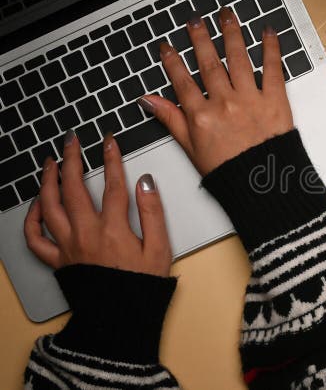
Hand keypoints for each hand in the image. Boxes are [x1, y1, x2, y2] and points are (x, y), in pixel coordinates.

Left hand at [24, 132, 171, 276]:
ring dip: (47, 181)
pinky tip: (36, 205)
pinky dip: (32, 219)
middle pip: (73, 188)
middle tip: (71, 142)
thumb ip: (153, 212)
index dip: (111, 158)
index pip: (112, 184)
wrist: (119, 318)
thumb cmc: (141, 285)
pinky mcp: (58, 260)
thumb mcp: (159, 248)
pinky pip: (36, 238)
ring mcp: (67, 246)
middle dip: (71, 159)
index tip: (108, 141)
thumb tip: (146, 183)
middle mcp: (86, 233)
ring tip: (50, 163)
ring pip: (50, 206)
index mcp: (113, 229)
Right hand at [137, 8, 293, 175]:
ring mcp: (249, 99)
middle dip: (200, 38)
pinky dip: (270, 48)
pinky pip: (272, 68)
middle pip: (208, 63)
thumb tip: (149, 102)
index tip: (167, 47)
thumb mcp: (192, 150)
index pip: (182, 82)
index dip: (172, 62)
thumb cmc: (232, 174)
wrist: (265, 185)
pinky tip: (268, 33)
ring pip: (237, 58)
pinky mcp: (275, 100)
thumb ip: (171, 121)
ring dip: (231, 33)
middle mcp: (224, 103)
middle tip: (195, 20)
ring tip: (227, 15)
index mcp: (202, 116)